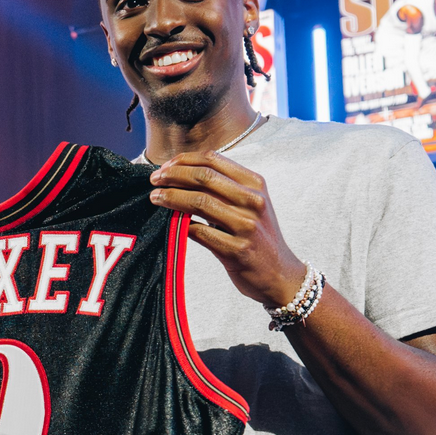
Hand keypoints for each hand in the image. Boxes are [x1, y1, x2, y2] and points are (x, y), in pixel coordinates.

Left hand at [148, 150, 305, 306]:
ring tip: (156, 198)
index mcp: (255, 184)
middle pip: (204, 177)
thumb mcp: (250, 204)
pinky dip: (181, 225)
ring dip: (171, 198)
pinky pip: (200, 233)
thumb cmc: (258, 236)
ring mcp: (247, 226)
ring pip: (199, 202)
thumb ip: (224, 187)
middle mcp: (253, 201)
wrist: (280, 274)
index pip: (213, 160)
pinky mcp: (237, 251)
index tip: (165, 166)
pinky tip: (171, 223)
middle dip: (173, 175)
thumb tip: (181, 173)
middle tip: (154, 179)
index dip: (184, 160)